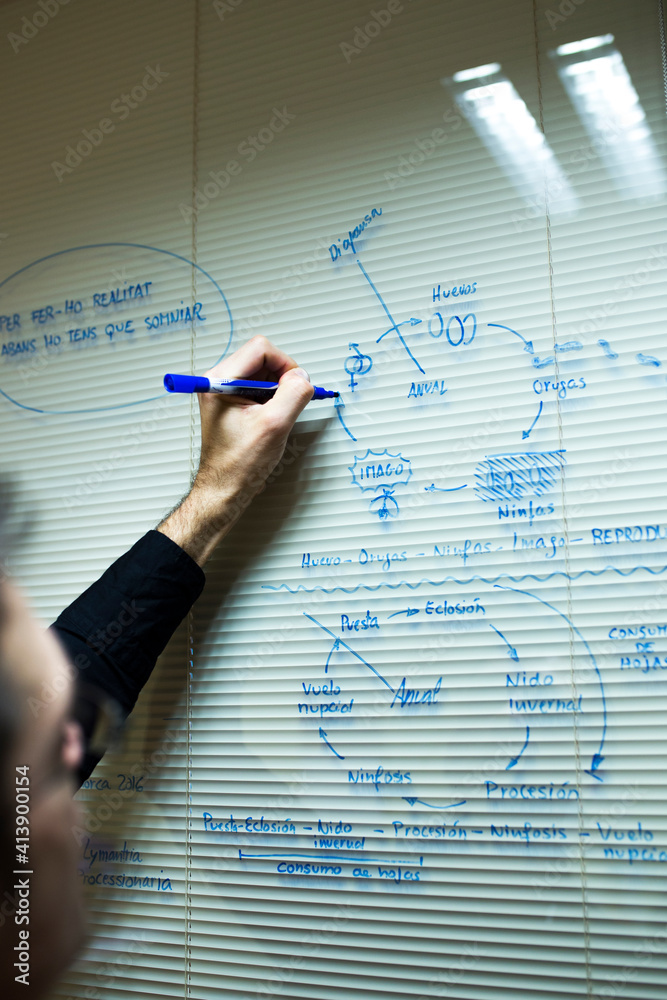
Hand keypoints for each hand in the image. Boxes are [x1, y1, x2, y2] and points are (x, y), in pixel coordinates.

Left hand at [158, 336, 313, 564]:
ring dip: (278, 391)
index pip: (261, 349)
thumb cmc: (238, 464)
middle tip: (287, 405)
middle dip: (282, 379)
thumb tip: (304, 377)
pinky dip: (273, 400)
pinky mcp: (233, 403)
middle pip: (262, 359)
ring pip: (264, 373)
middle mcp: (218, 382)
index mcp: (219, 381)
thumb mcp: (274, 426)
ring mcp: (225, 392)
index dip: (285, 364)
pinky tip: (272, 420)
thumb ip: (293, 394)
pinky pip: (260, 388)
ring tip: (276, 416)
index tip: (296, 385)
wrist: (224, 489)